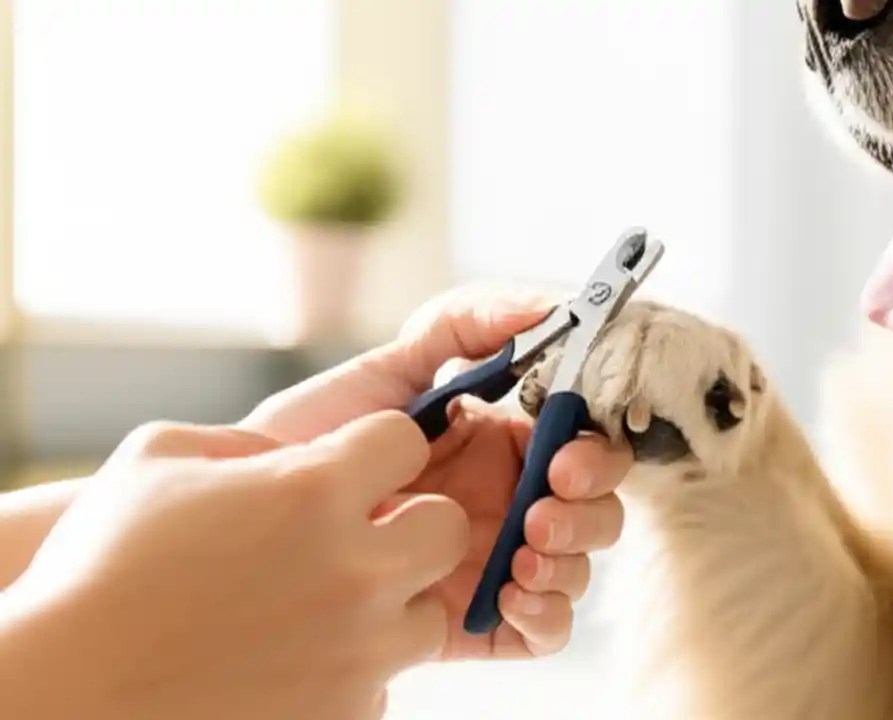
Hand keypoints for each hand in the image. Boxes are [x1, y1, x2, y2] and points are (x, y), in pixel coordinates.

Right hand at [0, 414, 459, 719]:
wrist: (66, 696)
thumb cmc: (97, 571)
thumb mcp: (156, 462)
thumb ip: (248, 444)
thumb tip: (297, 456)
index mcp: (312, 493)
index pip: (405, 440)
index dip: (378, 450)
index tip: (352, 471)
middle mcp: (355, 569)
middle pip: (448, 527)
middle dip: (412, 526)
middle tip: (360, 541)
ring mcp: (360, 649)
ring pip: (429, 614)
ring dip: (390, 606)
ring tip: (324, 611)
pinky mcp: (350, 712)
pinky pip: (384, 682)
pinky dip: (352, 671)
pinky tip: (294, 663)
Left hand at [241, 285, 632, 657]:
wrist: (246, 520)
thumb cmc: (310, 444)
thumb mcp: (384, 371)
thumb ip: (462, 326)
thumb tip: (545, 306)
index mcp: (501, 445)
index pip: (582, 444)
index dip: (593, 450)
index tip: (565, 456)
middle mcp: (509, 503)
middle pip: (595, 509)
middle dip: (587, 511)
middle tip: (543, 512)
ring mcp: (495, 563)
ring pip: (576, 568)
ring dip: (568, 563)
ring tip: (520, 558)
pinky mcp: (477, 621)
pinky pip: (543, 629)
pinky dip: (547, 615)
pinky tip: (509, 596)